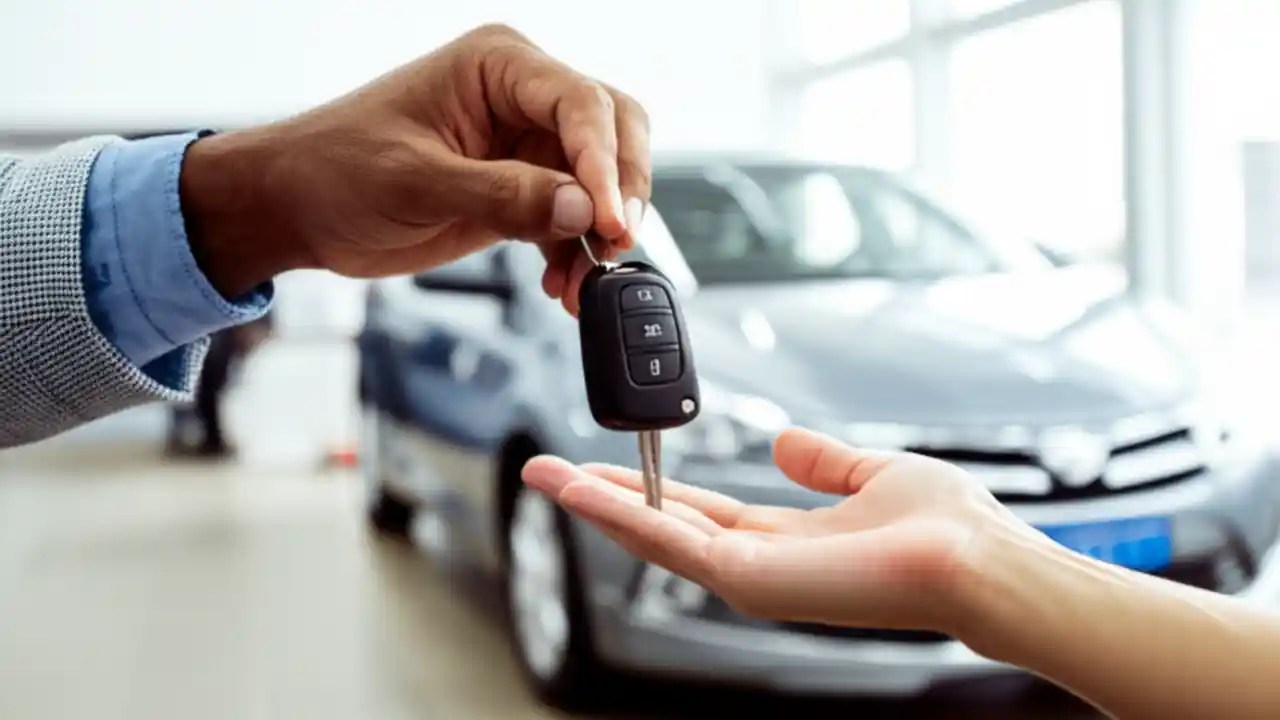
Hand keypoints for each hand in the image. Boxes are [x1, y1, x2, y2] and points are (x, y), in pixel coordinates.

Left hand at [180, 24, 648, 314]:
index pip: (581, 104)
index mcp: (496, 65)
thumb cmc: (335, 171)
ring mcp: (524, 144)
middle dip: (620, 193)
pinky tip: (561, 284)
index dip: (605, 165)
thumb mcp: (415, 182)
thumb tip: (582, 210)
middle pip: (612, 132)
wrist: (296, 209)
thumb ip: (503, 195)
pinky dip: (576, 253)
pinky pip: (572, 218)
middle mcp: (521, 96)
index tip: (608, 221)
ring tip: (583, 283)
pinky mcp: (520, 189)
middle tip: (613, 247)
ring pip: (600, 182)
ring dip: (601, 234)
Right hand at [522, 427, 1040, 636]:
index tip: (603, 466)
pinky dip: (625, 518)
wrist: (978, 561)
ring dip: (594, 505)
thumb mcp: (869, 473)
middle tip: (544, 471)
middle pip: (660, 525)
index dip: (648, 488)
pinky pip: (672, 544)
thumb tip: (783, 441)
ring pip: (652, 536)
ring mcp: (751, 578)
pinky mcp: (751, 582)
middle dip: (600, 498)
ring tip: (544, 476)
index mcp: (785, 537)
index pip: (698, 511)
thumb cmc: (946, 526)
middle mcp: (759, 563)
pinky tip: (585, 495)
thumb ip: (822, 462)